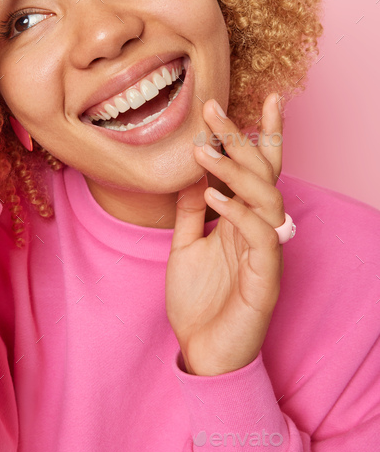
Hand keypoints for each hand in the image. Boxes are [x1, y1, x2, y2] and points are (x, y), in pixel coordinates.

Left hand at [165, 94, 284, 375]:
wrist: (202, 352)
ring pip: (266, 198)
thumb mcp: (185, 247)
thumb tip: (187, 175)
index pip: (259, 170)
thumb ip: (190, 212)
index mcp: (244, 220)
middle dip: (241, 138)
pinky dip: (238, 211)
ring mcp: (265, 253)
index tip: (257, 98)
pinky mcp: (264, 279)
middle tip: (212, 109)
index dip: (263, 135)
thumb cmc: (200, 302)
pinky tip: (212, 195)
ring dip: (235, 170)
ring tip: (203, 149)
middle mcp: (260, 231)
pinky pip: (260, 236)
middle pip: (264, 174)